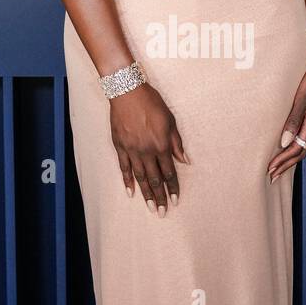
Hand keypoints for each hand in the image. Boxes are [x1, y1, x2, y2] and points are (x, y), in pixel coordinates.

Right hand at [110, 83, 189, 215]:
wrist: (127, 92)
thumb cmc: (151, 103)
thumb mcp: (170, 120)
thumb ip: (176, 143)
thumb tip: (185, 161)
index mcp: (161, 145)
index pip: (169, 172)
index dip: (172, 187)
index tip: (175, 200)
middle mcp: (146, 151)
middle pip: (154, 179)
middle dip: (160, 197)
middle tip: (162, 212)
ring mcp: (132, 150)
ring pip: (139, 177)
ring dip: (146, 194)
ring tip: (150, 208)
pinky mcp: (120, 146)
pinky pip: (124, 168)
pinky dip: (127, 181)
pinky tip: (130, 193)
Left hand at [267, 52, 305, 182]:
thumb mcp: (302, 99)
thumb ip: (293, 120)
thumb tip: (285, 142)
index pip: (296, 150)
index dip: (283, 161)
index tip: (269, 169)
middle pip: (300, 153)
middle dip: (285, 165)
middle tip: (272, 176)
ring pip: (303, 147)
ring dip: (290, 159)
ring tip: (279, 167)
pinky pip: (305, 139)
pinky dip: (296, 148)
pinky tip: (290, 149)